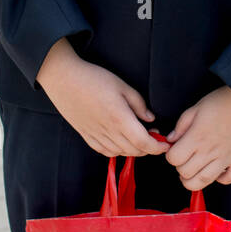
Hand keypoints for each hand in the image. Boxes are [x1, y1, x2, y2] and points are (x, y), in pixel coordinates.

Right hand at [36, 39, 168, 159]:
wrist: (64, 79)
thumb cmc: (94, 78)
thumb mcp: (122, 85)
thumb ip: (139, 104)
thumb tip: (150, 119)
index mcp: (119, 118)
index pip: (143, 142)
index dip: (157, 147)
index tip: (166, 144)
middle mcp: (108, 131)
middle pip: (134, 151)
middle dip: (149, 148)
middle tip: (156, 137)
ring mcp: (95, 136)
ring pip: (121, 153)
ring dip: (134, 150)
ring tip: (140, 137)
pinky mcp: (86, 136)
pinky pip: (105, 152)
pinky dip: (117, 151)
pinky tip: (121, 142)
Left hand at [164, 86, 230, 189]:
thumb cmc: (225, 100)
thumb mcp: (198, 106)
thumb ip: (182, 125)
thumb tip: (171, 139)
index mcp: (197, 137)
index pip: (174, 159)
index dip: (171, 155)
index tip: (176, 149)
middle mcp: (210, 152)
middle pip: (185, 174)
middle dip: (180, 168)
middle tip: (185, 159)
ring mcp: (226, 159)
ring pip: (203, 182)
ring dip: (194, 180)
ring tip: (194, 170)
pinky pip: (229, 180)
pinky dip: (221, 179)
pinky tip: (217, 170)